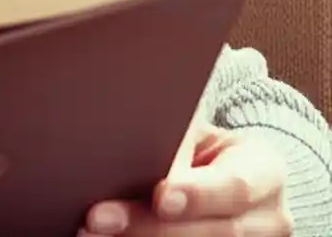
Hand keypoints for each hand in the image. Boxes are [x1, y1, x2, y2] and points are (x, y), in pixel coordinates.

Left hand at [80, 121, 293, 235]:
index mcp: (265, 171)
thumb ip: (173, 145)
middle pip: (216, 232)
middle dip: (151, 226)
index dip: (197, 195)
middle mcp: (269, 217)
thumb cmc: (198, 147)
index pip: (235, 186)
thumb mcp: (195, 134)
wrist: (224, 174)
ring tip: (91, 234)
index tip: (160, 196)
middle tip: (98, 219)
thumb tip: (129, 155)